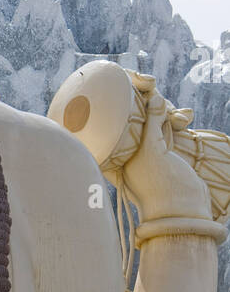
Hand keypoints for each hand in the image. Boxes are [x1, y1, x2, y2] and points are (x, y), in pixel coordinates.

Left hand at [120, 86, 210, 221]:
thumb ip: (150, 123)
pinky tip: (187, 118)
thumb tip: (154, 97)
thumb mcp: (151, 152)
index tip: (132, 79)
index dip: (116, 93)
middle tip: (159, 96)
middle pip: (129, 111)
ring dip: (167, 110)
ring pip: (151, 115)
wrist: (184, 211)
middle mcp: (124, 147)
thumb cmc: (160, 187)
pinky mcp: (163, 147)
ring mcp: (144, 147)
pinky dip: (177, 118)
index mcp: (110, 150)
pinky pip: (167, 124)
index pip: (105, 115)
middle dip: (147, 100)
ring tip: (181, 118)